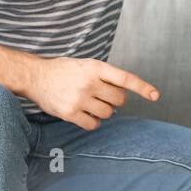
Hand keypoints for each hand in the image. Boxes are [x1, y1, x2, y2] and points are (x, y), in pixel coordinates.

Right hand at [23, 57, 159, 131]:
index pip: (125, 79)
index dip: (142, 87)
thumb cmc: (65, 71)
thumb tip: (126, 92)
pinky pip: (94, 125)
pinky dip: (93, 122)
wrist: (35, 76)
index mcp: (96, 67)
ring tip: (91, 103)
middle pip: (119, 100)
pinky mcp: (70, 113)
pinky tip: (85, 114)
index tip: (155, 96)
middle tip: (102, 96)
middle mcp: (89, 83)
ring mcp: (79, 99)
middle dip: (115, 100)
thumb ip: (106, 76)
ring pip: (108, 114)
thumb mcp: (87, 65)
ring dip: (104, 112)